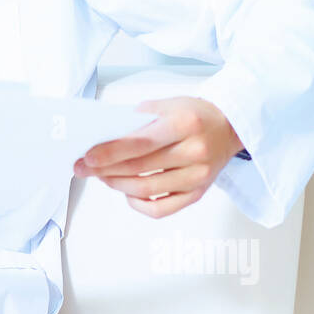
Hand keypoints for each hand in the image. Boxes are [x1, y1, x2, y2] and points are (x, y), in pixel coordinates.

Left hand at [72, 96, 243, 218]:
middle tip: (84, 168)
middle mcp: (194, 151)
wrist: (229, 126)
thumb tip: (103, 140)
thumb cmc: (193, 114)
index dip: (111, 153)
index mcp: (184, 124)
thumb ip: (137, 121)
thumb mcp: (166, 105)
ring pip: (147, 190)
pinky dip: (139, 204)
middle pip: (140, 168)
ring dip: (117, 185)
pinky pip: (162, 208)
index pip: (140, 143)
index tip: (88, 157)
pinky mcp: (198, 193)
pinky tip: (126, 193)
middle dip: (106, 170)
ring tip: (103, 176)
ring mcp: (197, 176)